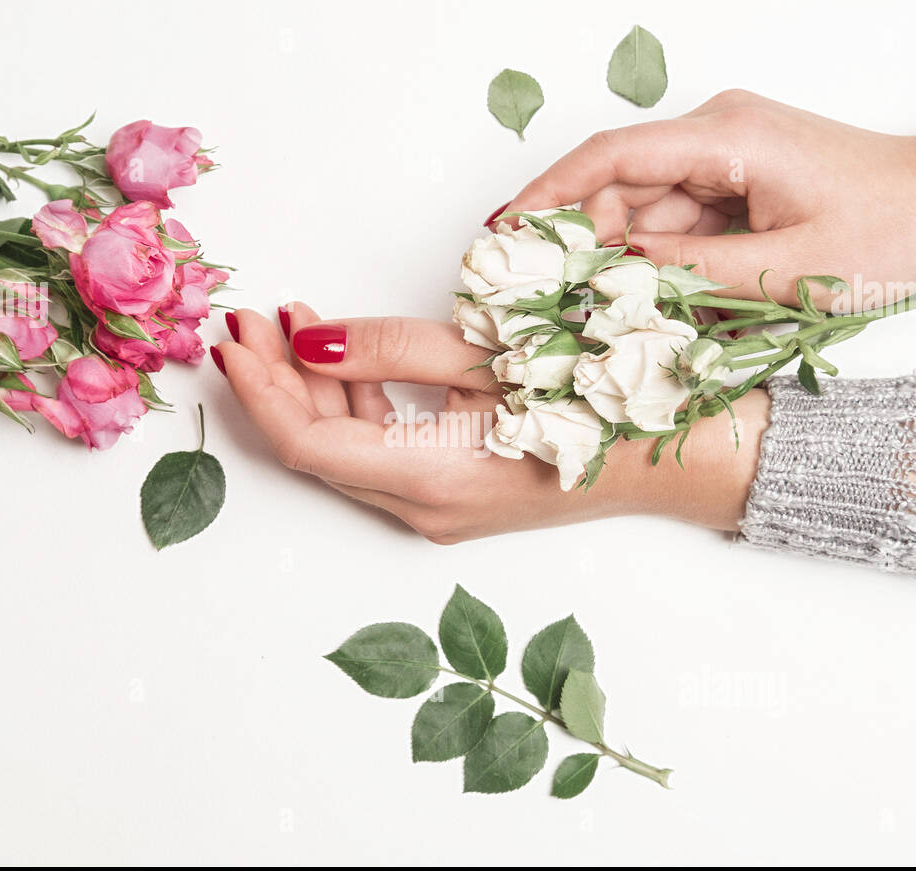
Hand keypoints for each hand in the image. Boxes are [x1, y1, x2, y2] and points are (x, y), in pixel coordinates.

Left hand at [214, 303, 765, 542]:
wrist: (679, 451)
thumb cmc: (604, 395)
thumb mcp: (494, 353)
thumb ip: (392, 349)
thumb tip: (307, 338)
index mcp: (431, 478)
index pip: (309, 442)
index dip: (262, 389)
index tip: (236, 332)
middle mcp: (426, 508)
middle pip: (319, 448)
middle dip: (276, 382)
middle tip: (249, 317)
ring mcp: (441, 506)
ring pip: (348, 448)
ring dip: (314, 388)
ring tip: (290, 321)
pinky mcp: (456, 490)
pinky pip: (383, 450)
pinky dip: (357, 402)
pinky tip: (346, 356)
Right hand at [504, 80, 915, 305]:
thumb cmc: (895, 231)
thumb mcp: (793, 273)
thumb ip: (698, 274)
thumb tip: (621, 275)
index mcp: (728, 139)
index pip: (612, 157)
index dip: (549, 194)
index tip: (505, 232)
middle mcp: (718, 138)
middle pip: (623, 190)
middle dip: (585, 246)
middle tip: (549, 304)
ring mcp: (728, 160)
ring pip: (649, 216)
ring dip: (627, 267)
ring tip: (602, 321)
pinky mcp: (739, 185)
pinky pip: (682, 228)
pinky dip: (665, 268)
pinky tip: (654, 310)